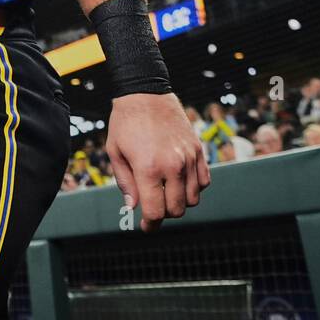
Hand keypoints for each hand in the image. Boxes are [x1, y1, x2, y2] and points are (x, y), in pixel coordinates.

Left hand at [105, 93, 209, 232]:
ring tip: (165, 192)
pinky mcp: (198, 150)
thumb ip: (125, 183)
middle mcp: (173, 165)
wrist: (147, 93)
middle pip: (176, 209)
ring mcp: (189, 158)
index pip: (155, 211)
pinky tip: (179, 181)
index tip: (146, 227)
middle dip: (163, 214)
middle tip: (153, 207)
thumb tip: (133, 207)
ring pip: (193, 199)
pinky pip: (204, 182)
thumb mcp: (115, 153)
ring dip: (179, 202)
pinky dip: (194, 188)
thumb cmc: (125, 122)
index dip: (149, 225)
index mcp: (148, 168)